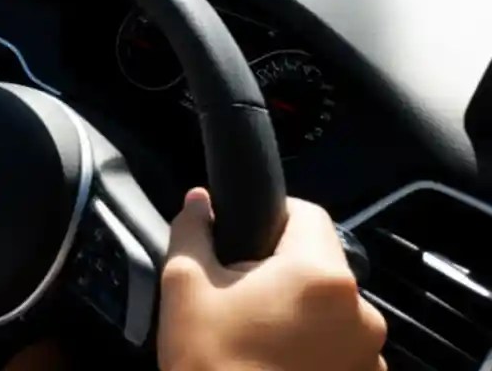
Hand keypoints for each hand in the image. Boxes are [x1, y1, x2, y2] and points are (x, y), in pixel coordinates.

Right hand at [158, 188, 386, 370]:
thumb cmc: (210, 363)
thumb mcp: (184, 288)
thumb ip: (193, 232)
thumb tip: (200, 202)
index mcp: (320, 275)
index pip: (307, 213)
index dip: (270, 219)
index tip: (242, 243)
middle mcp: (361, 312)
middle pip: (319, 265)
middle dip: (281, 274)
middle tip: (238, 299)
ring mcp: (371, 356)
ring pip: (330, 311)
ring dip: (301, 316)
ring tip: (256, 340)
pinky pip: (340, 351)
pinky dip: (314, 352)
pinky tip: (276, 366)